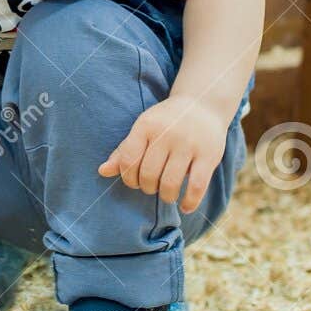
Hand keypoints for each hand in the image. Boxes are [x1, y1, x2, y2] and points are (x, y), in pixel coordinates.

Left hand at [99, 95, 228, 212]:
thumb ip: (123, 151)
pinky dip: (189, 202)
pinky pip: (197, 186)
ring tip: (167, 194)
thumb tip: (102, 171)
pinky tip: (185, 207)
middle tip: (152, 186)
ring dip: (166, 196)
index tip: (135, 181)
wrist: (203, 103)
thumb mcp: (143, 129)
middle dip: (147, 187)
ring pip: (170, 183)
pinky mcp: (209, 155)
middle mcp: (167, 133)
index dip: (128, 178)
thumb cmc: (165, 122)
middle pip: (149, 174)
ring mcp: (189, 144)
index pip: (128, 160)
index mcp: (146, 125)